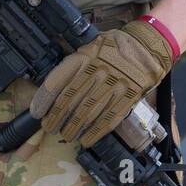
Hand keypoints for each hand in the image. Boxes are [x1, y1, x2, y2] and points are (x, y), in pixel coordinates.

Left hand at [29, 20, 173, 147]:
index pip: (57, 81)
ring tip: (66, 135)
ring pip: (87, 112)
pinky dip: (96, 132)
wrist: (149, 45)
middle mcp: (97, 71)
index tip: (37, 112)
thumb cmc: (116, 46)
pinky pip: (109, 119)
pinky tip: (86, 140)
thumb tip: (56, 87)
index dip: (44, 99)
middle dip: (57, 117)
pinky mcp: (129, 97)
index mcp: (84, 56)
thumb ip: (76, 64)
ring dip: (74, 127)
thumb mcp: (92, 45)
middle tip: (49, 128)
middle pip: (70, 100)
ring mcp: (114, 85)